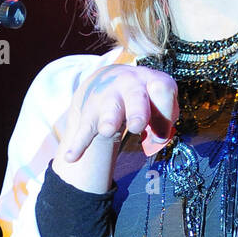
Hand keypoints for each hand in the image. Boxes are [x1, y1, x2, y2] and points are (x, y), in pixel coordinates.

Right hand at [53, 64, 178, 192]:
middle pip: (135, 97)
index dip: (164, 115)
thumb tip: (157, 140)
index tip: (161, 136)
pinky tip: (72, 157)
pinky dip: (78, 143)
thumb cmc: (146, 98)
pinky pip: (85, 128)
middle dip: (137, 112)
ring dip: (108, 120)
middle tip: (138, 126)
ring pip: (109, 108)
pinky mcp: (91, 111)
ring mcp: (109, 96)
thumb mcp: (159, 104)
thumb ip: (164, 122)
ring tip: (107, 131)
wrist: (111, 79)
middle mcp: (130, 84)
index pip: (162, 91)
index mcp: (152, 81)